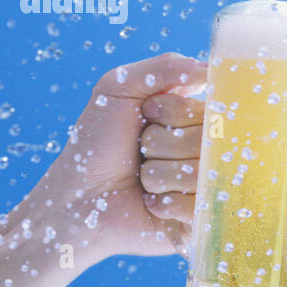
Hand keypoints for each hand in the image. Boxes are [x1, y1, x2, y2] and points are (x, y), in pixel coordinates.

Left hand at [33, 52, 207, 263]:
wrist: (75, 200)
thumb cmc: (96, 144)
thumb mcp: (118, 88)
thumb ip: (164, 68)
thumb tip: (210, 69)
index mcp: (196, 119)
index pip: (212, 106)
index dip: (176, 111)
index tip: (148, 115)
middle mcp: (208, 151)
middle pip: (209, 140)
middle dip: (162, 144)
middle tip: (140, 151)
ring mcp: (208, 186)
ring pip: (202, 173)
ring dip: (159, 175)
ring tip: (143, 180)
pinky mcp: (202, 219)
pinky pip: (199, 205)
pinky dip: (165, 203)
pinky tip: (151, 203)